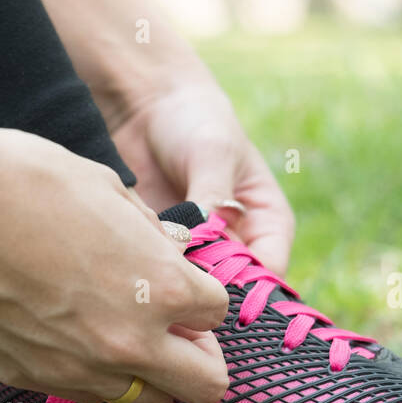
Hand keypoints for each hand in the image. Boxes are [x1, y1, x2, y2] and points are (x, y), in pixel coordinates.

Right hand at [0, 127, 229, 402]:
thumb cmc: (23, 178)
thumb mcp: (107, 189)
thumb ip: (151, 235)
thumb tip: (171, 252)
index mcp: (162, 288)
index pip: (218, 314)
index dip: (202, 293)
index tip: (180, 279)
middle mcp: (129, 343)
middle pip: (206, 387)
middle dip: (201, 357)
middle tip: (176, 329)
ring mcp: (77, 370)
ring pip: (146, 402)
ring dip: (149, 374)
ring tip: (122, 335)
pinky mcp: (30, 378)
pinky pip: (86, 394)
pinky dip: (93, 374)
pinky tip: (71, 334)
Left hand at [109, 76, 295, 274]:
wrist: (147, 107)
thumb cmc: (195, 121)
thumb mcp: (212, 154)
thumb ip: (211, 197)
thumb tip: (198, 242)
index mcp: (266, 223)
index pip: (269, 270)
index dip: (249, 289)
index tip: (217, 293)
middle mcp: (236, 243)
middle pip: (231, 288)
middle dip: (206, 295)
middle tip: (178, 292)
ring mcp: (198, 251)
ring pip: (192, 287)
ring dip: (174, 286)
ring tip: (152, 279)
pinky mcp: (162, 250)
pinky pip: (159, 275)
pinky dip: (149, 275)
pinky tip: (132, 269)